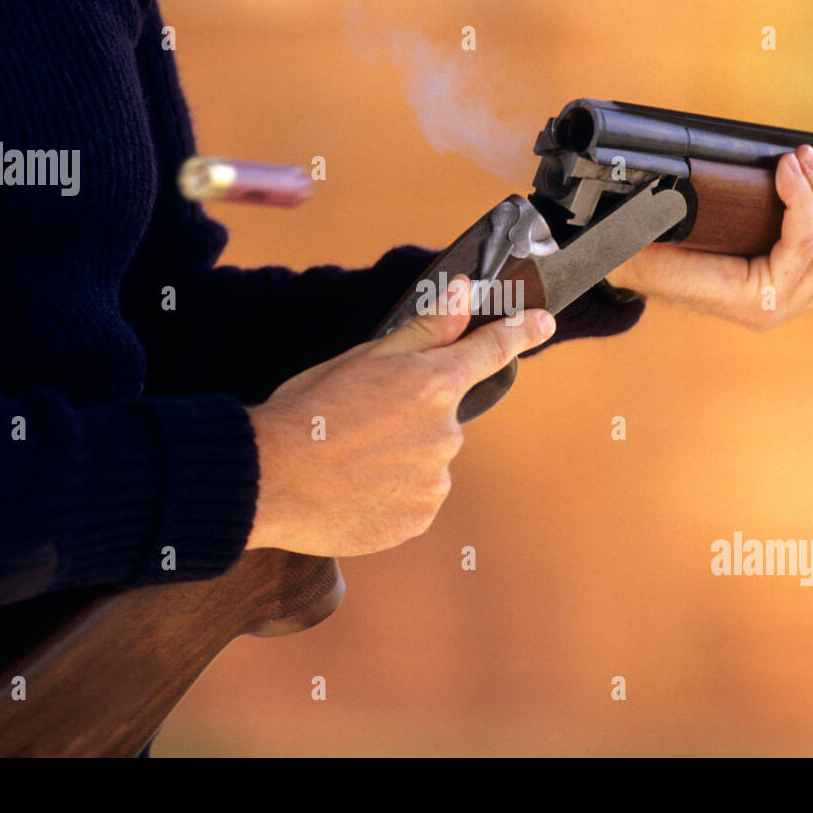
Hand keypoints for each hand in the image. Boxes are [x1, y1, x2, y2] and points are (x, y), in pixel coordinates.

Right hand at [245, 276, 555, 555]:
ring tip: (349, 459)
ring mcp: (435, 481)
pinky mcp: (418, 520)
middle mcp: (447, 434)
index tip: (543, 320)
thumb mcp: (365, 357)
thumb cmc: (309, 410)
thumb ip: (426, 328)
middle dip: (412, 416)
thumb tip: (467, 292)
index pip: (492, 349)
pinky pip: (415, 499)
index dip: (521, 331)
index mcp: (435, 384)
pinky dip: (391, 493)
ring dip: (400, 458)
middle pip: (445, 416)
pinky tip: (354, 488)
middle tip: (359, 421)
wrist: (269, 480)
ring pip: (428, 460)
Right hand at [606, 144, 812, 329]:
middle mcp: (780, 310)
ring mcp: (798, 307)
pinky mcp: (808, 297)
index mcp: (749, 300)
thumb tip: (655, 193)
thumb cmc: (643, 247)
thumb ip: (661, 222)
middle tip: (808, 158)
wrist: (637, 267)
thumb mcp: (647, 237)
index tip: (786, 161)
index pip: (801, 248)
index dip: (803, 199)